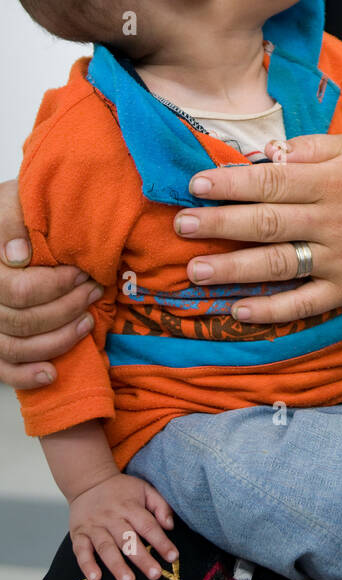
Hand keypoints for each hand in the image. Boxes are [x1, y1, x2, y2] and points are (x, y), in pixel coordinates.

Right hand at [0, 178, 100, 389]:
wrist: (14, 224)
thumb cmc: (20, 211)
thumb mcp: (15, 204)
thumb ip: (13, 223)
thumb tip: (18, 256)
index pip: (21, 291)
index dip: (57, 286)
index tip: (83, 273)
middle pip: (22, 321)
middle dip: (66, 309)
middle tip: (94, 291)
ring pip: (16, 347)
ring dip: (57, 340)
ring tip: (86, 322)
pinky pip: (3, 369)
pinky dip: (26, 376)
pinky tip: (51, 373)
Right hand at [69, 473, 177, 579]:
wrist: (88, 481)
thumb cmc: (122, 490)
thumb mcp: (144, 489)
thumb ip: (160, 506)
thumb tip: (170, 526)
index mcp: (130, 506)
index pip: (148, 526)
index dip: (161, 542)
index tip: (173, 557)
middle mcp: (112, 517)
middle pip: (128, 540)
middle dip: (142, 558)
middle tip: (155, 575)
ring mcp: (94, 526)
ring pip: (106, 548)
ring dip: (117, 565)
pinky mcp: (79, 534)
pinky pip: (81, 551)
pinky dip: (87, 565)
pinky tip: (95, 579)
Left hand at [175, 134, 341, 325]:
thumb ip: (311, 148)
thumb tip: (267, 153)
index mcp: (331, 182)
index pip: (272, 182)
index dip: (231, 185)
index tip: (195, 185)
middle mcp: (331, 221)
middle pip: (267, 223)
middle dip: (221, 224)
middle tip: (182, 225)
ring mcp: (338, 259)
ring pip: (279, 265)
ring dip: (234, 269)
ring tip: (195, 270)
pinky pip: (304, 303)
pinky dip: (272, 310)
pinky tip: (238, 310)